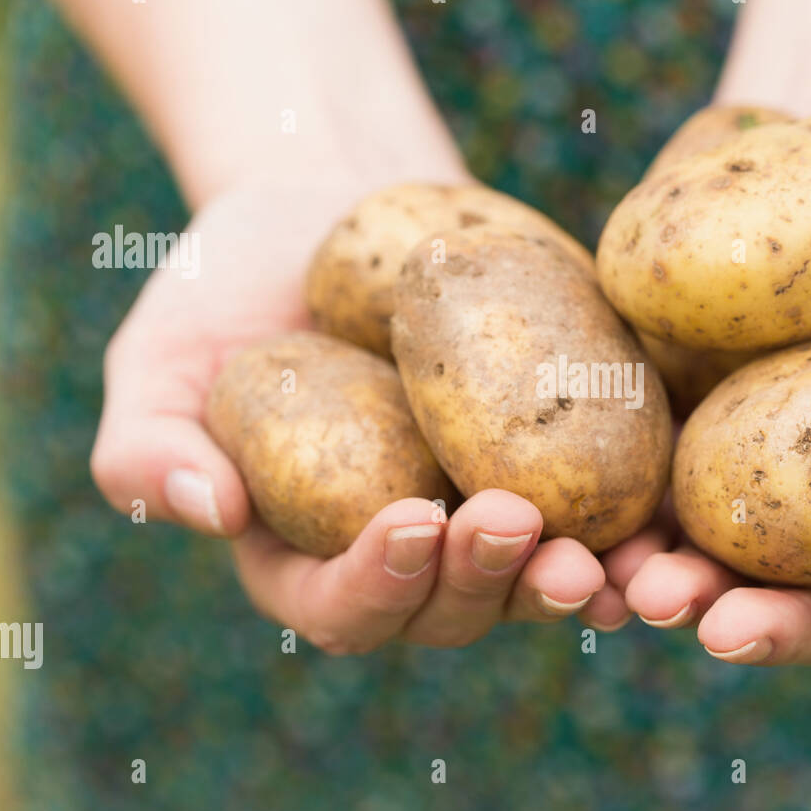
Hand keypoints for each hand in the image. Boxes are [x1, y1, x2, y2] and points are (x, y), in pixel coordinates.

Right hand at [90, 180, 608, 653]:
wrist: (332, 202)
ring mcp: (489, 510)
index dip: (377, 585)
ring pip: (539, 581)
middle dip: (486, 583)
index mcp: (313, 555)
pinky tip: (662, 522)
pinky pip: (604, 512)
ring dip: (573, 584)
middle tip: (513, 525)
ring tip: (603, 558)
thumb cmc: (230, 283)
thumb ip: (149, 444)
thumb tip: (209, 511)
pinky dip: (635, 530)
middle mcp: (411, 553)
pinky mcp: (558, 460)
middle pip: (455, 608)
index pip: (342, 606)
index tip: (407, 519)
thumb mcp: (161, 357)